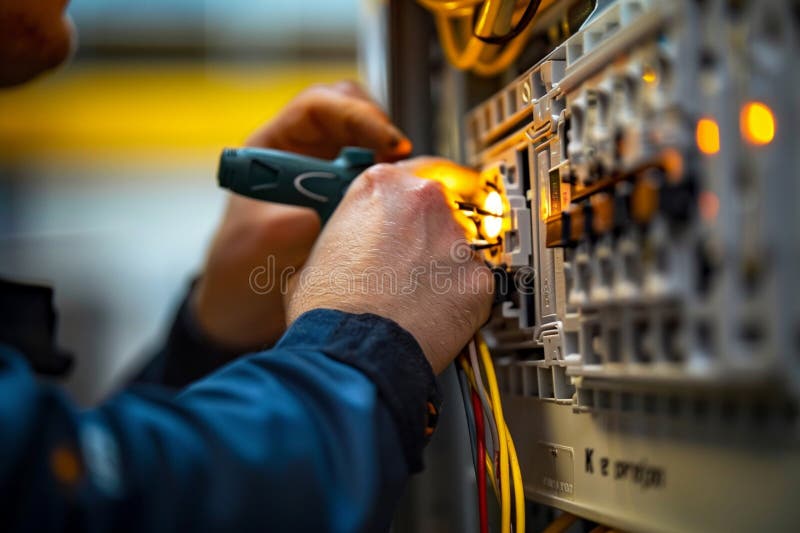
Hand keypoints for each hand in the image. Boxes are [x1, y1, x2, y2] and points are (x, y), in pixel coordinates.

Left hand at [194, 81, 411, 349]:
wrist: (241, 312)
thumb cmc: (239, 268)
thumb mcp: (266, 238)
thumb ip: (308, 212)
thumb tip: (355, 198)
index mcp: (275, 146)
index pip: (321, 106)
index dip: (357, 116)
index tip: (387, 144)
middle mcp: (306, 153)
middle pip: (355, 115)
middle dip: (381, 133)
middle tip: (401, 165)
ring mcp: (329, 177)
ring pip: (374, 149)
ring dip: (393, 164)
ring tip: (406, 190)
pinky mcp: (350, 206)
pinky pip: (382, 186)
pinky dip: (397, 193)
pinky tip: (404, 213)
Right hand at [286, 159, 493, 373]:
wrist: (353, 352)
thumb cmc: (329, 309)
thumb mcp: (318, 253)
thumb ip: (347, 236)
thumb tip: (351, 248)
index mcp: (381, 185)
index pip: (413, 170)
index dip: (412, 198)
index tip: (415, 209)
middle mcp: (424, 202)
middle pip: (442, 205)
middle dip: (431, 233)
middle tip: (411, 263)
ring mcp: (456, 239)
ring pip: (462, 246)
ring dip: (446, 266)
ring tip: (417, 298)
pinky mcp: (480, 279)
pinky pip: (477, 283)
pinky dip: (463, 298)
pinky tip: (436, 315)